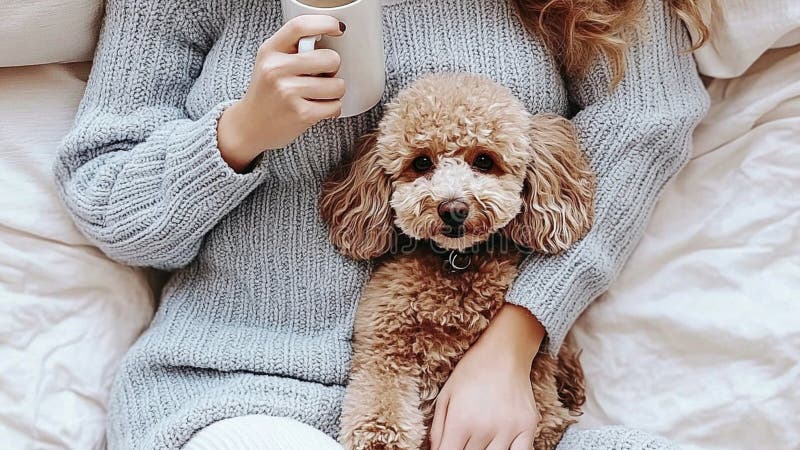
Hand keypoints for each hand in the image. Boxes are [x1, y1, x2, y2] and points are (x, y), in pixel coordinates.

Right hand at [217, 15, 345, 170]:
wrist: (249, 125)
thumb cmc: (266, 91)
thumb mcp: (269, 62)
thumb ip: (292, 48)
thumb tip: (327, 35)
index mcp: (270, 51)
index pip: (300, 26)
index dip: (325, 23)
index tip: (338, 28)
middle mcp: (277, 69)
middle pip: (330, 58)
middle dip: (334, 68)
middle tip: (323, 75)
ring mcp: (288, 92)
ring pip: (337, 85)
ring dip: (335, 91)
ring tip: (320, 94)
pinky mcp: (301, 114)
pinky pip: (335, 106)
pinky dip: (332, 108)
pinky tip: (319, 108)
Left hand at [430, 304, 545, 449]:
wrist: (504, 351)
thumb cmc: (471, 371)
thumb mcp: (446, 395)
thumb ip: (437, 428)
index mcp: (460, 421)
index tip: (449, 448)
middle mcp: (484, 428)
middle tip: (466, 437)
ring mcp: (509, 428)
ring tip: (481, 439)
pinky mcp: (528, 426)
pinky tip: (500, 445)